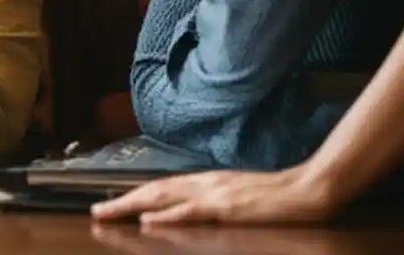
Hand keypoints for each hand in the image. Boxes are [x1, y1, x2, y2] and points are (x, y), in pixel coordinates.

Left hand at [90, 165, 338, 224]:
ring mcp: (215, 195)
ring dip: (132, 206)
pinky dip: (168, 216)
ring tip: (107, 213)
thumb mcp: (237, 196)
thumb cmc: (277, 196)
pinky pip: (192, 212)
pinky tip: (149, 220)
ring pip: (163, 198)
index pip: (162, 188)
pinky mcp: (228, 208)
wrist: (308, 189)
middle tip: (96, 211)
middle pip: (154, 191)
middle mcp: (204, 184)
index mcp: (206, 182)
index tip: (111, 204)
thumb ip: (212, 202)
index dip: (134, 196)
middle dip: (122, 202)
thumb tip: (187, 210)